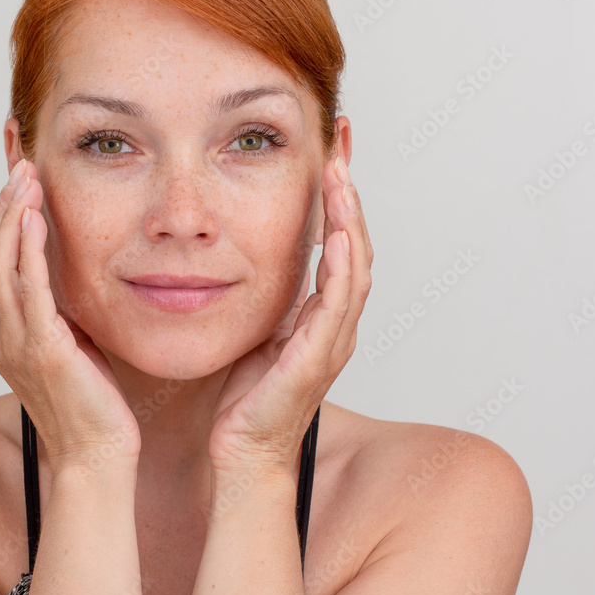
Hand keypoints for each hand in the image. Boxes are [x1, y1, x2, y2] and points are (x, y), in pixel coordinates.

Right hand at [0, 159, 141, 471]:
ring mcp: (17, 344)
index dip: (4, 221)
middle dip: (4, 207)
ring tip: (27, 177)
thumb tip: (72, 280)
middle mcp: (2, 336)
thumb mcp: (73, 348)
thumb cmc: (92, 407)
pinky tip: (37, 219)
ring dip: (12, 216)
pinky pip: (28, 290)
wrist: (97, 458)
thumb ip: (62, 315)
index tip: (22, 184)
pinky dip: (29, 250)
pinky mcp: (43, 350)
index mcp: (7, 335)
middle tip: (21, 166)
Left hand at [207, 156, 373, 474]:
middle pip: (355, 243)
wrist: (243, 453)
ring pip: (354, 267)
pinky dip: (340, 269)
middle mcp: (336, 323)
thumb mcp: (255, 330)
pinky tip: (336, 235)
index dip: (337, 195)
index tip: (329, 148)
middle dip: (349, 190)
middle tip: (340, 141)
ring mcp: (332, 341)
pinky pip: (336, 307)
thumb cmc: (245, 399)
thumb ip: (263, 295)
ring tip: (340, 175)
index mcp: (321, 314)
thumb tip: (238, 252)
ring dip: (349, 219)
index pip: (338, 241)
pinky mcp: (316, 360)